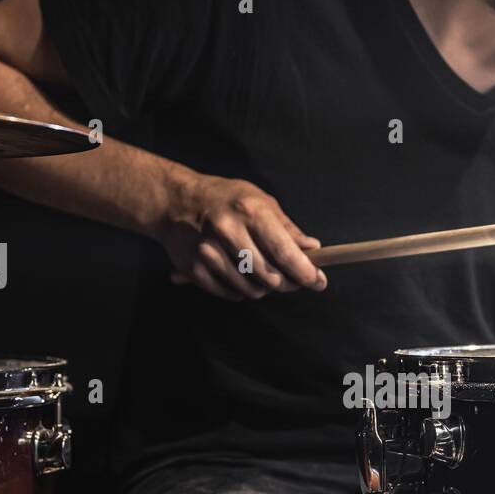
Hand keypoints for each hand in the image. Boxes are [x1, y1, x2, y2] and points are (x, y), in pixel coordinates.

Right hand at [157, 173, 326, 300]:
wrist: (176, 201)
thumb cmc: (226, 199)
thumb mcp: (261, 202)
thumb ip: (288, 229)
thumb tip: (312, 249)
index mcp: (250, 211)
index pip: (284, 253)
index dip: (305, 273)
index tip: (318, 282)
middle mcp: (228, 231)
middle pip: (270, 277)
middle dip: (287, 283)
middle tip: (289, 279)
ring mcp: (208, 252)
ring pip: (251, 290)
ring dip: (262, 288)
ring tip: (260, 272)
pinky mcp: (194, 269)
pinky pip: (229, 294)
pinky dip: (240, 291)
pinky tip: (238, 274)